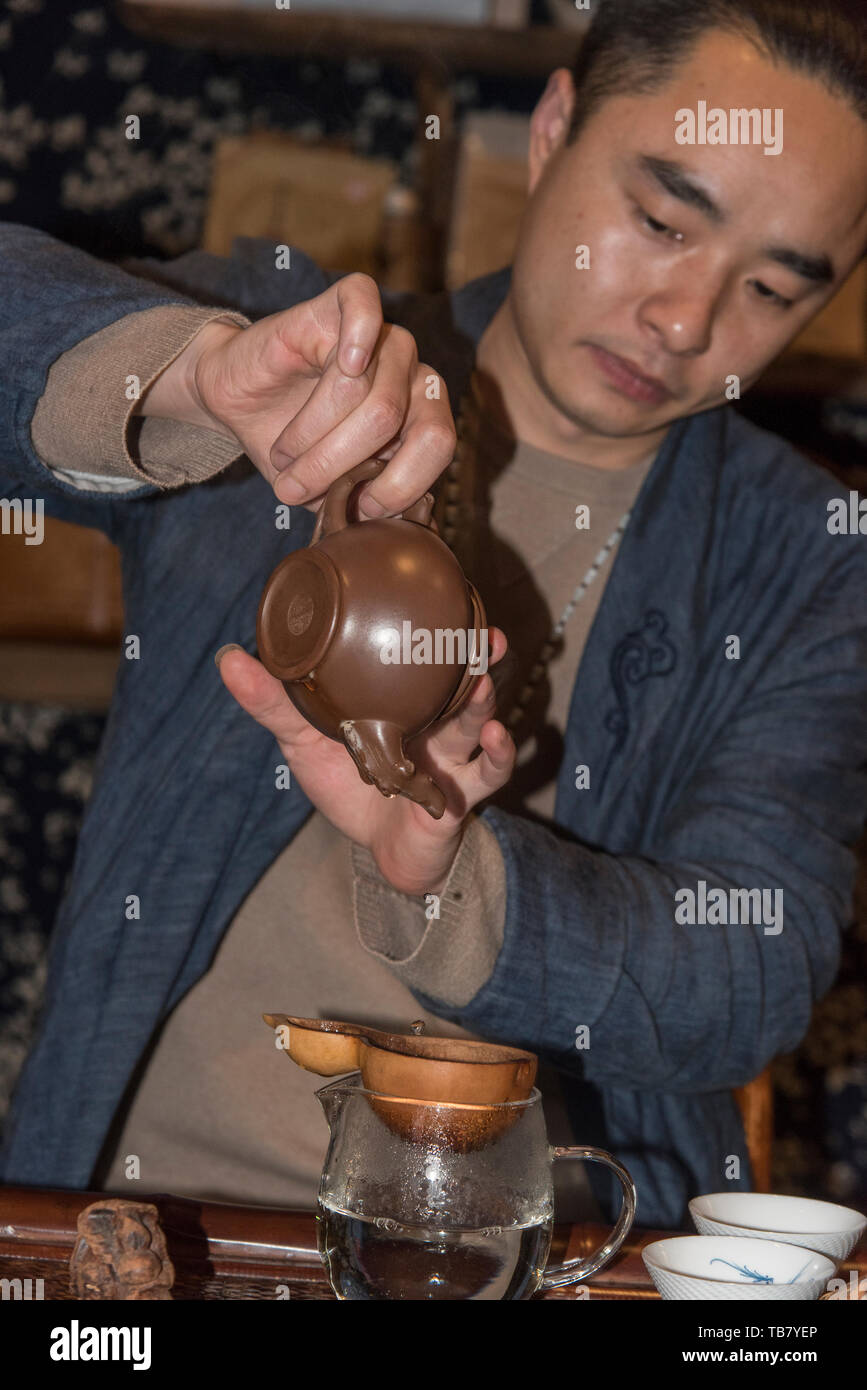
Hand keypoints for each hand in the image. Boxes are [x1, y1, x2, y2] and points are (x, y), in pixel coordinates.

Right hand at [139, 274, 456, 517]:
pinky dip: (360, 336)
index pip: (438, 445)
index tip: (359, 509)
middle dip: (338, 463)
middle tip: (296, 487)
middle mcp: (410, 374)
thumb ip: (362, 505)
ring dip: (313, 434)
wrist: (238, 402)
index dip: (401, 483)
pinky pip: (366, 307)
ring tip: (283, 454)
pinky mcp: (345, 302)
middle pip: (392, 420)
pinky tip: (345, 362)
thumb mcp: (330, 492)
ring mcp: (382, 336)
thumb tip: (382, 524)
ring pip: (366, 389)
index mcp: (421, 418)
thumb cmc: (291, 448)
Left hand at [215, 629, 515, 895]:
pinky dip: (501, 752)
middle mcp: (434, 717)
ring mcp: (454, 751)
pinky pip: (494, 769)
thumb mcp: (304, 741)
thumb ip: (272, 703)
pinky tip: (497, 734)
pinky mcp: (465, 789)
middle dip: (475, 654)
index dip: (430, 625)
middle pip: (460, 679)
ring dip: (483, 699)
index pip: (418, 654)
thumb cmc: (349, 788)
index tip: (432, 593)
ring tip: (482, 678)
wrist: (382, 850)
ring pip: (478, 718)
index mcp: (400, 698)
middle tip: (484, 633)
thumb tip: (229, 657)